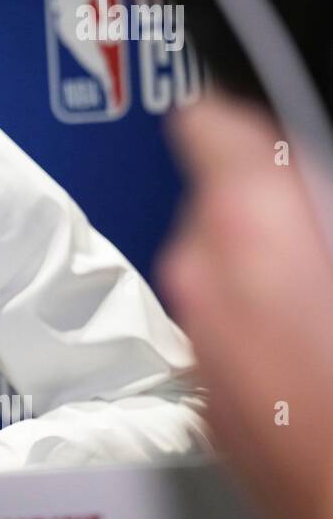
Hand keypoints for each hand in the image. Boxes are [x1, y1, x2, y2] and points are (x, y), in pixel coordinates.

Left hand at [158, 92, 332, 518]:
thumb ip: (324, 207)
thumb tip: (313, 193)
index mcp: (248, 231)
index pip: (211, 128)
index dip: (238, 120)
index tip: (253, 119)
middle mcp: (202, 281)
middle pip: (224, 209)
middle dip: (276, 216)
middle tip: (325, 237)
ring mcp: (199, 346)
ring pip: (225, 275)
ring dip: (271, 278)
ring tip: (327, 315)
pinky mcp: (208, 399)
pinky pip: (226, 334)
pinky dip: (264, 332)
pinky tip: (318, 364)